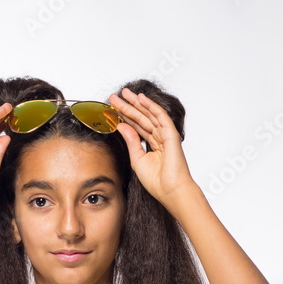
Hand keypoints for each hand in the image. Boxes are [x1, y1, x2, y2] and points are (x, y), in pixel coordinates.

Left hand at [107, 88, 196, 208]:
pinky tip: (141, 98)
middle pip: (140, 117)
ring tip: (124, 93)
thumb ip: (131, 141)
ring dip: (137, 103)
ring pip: (148, 115)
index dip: (124, 116)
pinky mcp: (171, 134)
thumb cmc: (157, 181)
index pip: (136, 126)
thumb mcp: (137, 159)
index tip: (112, 109)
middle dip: (127, 106)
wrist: (170, 191)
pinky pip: (160, 116)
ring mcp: (165, 135)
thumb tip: (121, 125)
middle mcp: (158, 137)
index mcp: (152, 144)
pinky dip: (151, 106)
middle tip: (115, 96)